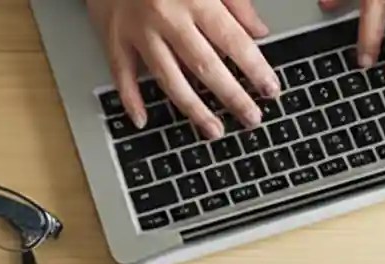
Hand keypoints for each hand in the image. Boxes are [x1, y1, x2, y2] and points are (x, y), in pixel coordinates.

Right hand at [87, 0, 280, 139]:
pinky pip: (121, 73)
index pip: (233, 41)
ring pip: (168, 78)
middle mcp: (167, 17)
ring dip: (193, 109)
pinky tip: (142, 119)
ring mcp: (139, 30)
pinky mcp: (114, 36)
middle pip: (204, 66)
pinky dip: (130, 98)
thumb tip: (259, 32)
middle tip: (251, 119)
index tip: (270, 90)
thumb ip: (235, 0)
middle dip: (232, 97)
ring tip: (214, 130)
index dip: (255, 69)